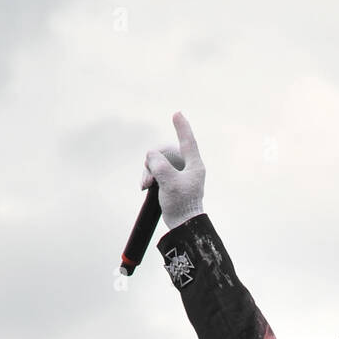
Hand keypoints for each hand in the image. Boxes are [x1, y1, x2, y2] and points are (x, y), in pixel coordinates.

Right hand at [141, 111, 205, 228]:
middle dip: (153, 160)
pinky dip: (149, 176)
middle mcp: (187, 167)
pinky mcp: (170, 182)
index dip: (182, 127)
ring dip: (149, 171)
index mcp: (194, 165)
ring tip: (146, 184)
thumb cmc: (181, 204)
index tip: (177, 114)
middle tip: (148, 175)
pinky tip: (145, 186)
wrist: (182, 224)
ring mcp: (178, 174)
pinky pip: (156, 171)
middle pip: (166, 151)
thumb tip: (151, 155)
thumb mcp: (169, 182)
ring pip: (158, 162)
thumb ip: (160, 165)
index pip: (188, 141)